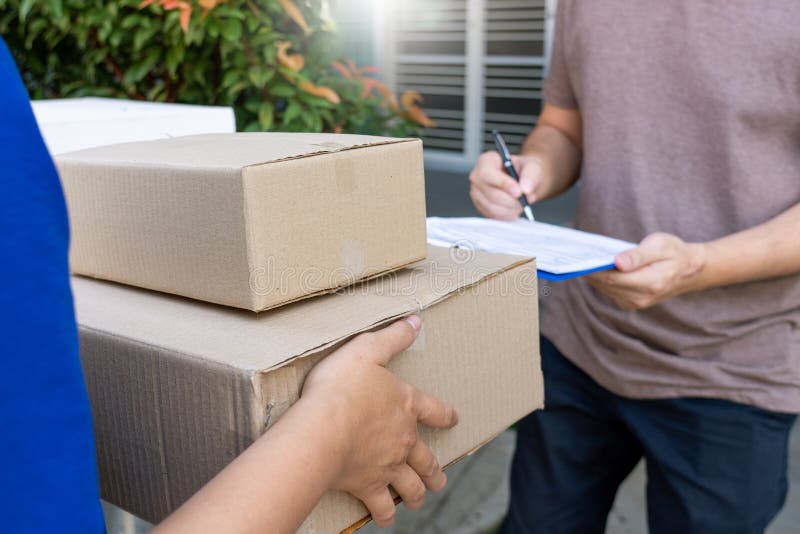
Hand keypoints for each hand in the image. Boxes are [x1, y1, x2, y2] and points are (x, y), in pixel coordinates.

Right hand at [301, 316, 458, 527]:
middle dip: (434, 469)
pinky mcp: (368, 486)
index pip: (435, 410)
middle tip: (440, 479)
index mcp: (406, 405)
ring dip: (418, 493)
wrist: (323, 428)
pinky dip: (384, 515)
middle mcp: (404, 439)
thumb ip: (393, 337)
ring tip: (420, 499)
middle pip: (427, 458)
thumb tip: (416, 321)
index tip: (454, 419)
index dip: (445, 414)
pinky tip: (385, 519)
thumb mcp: (368, 350)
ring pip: (411, 486)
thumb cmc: (342, 387)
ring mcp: (388, 465)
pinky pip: (380, 506)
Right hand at [469, 151, 543, 219]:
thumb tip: (525, 189)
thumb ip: (530, 175)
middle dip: (511, 201)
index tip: (519, 192)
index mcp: (486, 161)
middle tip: (525, 201)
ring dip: (511, 209)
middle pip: (490, 193)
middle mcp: (477, 177)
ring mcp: (477, 193)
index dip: (503, 184)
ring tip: (522, 204)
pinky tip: (515, 208)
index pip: (487, 174)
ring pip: (492, 207)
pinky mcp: (481, 206)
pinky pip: (493, 215)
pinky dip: (507, 215)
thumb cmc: (524, 170)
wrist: (523, 181)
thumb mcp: (532, 165)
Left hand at [586, 233, 707, 309]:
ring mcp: (634, 303)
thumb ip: (638, 255)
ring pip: (604, 288)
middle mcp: (640, 298)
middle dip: (589, 270)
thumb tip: (617, 262)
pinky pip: (608, 290)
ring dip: (591, 274)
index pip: (613, 277)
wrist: (689, 270)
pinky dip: (599, 278)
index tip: (577, 256)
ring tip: (579, 258)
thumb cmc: (674, 252)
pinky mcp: (628, 302)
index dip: (593, 268)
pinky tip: (593, 265)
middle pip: (605, 284)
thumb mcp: (660, 246)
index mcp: (650, 283)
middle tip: (572, 255)